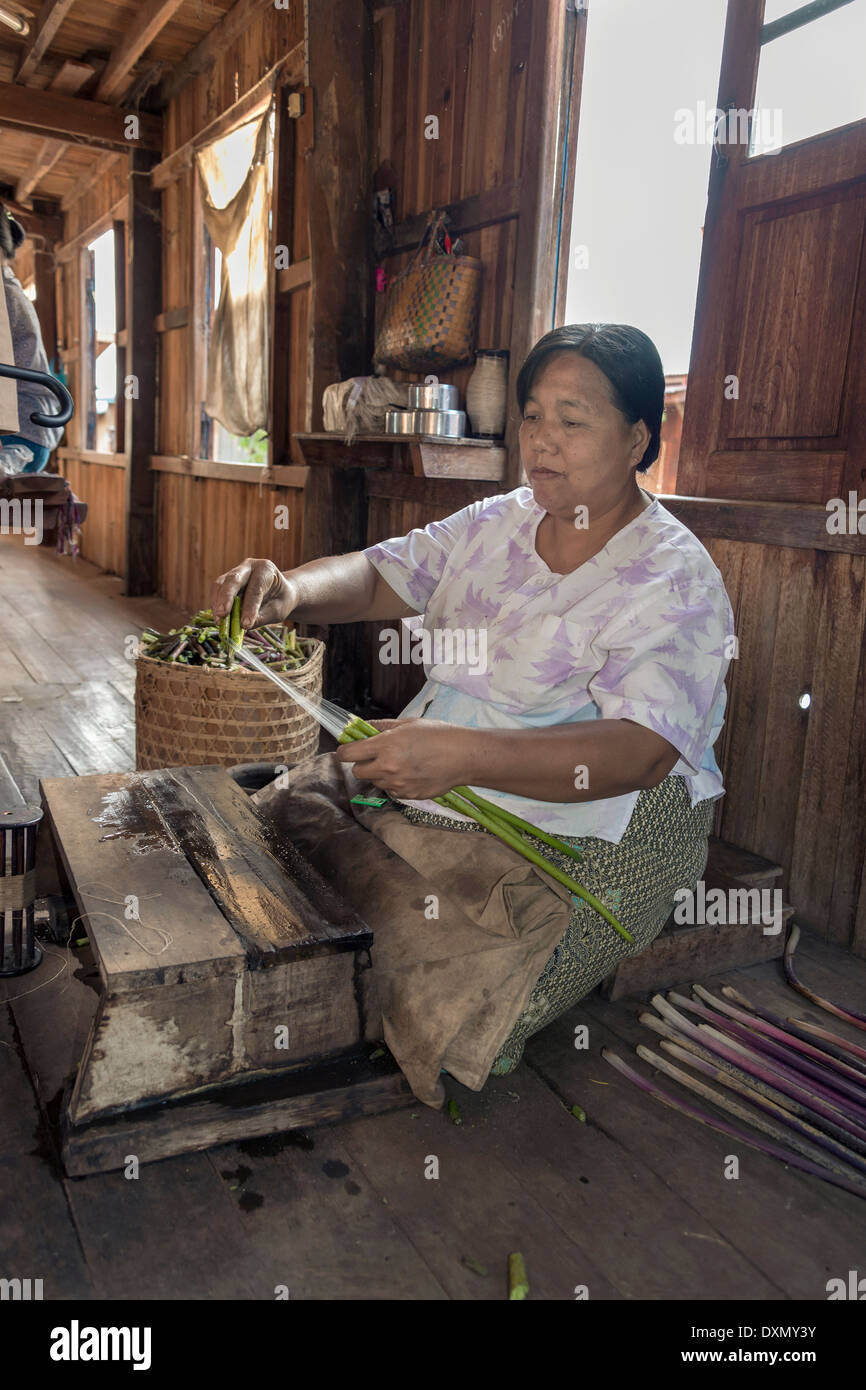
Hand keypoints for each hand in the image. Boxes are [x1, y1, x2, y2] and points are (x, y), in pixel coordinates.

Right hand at [211, 558, 295, 627]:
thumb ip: (261, 617)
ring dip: (218, 603)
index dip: (250, 606)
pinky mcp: (226, 582)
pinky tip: (218, 619)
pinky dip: (216, 605)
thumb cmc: (280, 600)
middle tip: (222, 614)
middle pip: (234, 579)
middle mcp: (248, 567)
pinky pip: (217, 592)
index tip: (246, 624)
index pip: (256, 587)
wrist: (279, 592)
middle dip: (226, 598)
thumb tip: (242, 625)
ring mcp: (235, 572)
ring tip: (218, 620)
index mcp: (265, 569)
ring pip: (221, 584)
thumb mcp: (278, 610)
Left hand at [335, 718, 471, 799]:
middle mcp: (387, 767)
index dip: (344, 752)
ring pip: (375, 782)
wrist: (463, 757)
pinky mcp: (407, 795)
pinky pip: (391, 791)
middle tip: (376, 756)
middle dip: (363, 764)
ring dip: (380, 774)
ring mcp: (397, 784)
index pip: (348, 754)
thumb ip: (381, 727)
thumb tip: (361, 727)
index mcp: (386, 745)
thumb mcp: (407, 724)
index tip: (347, 750)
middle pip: (357, 772)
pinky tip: (411, 772)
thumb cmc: (438, 735)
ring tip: (400, 763)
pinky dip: (395, 783)